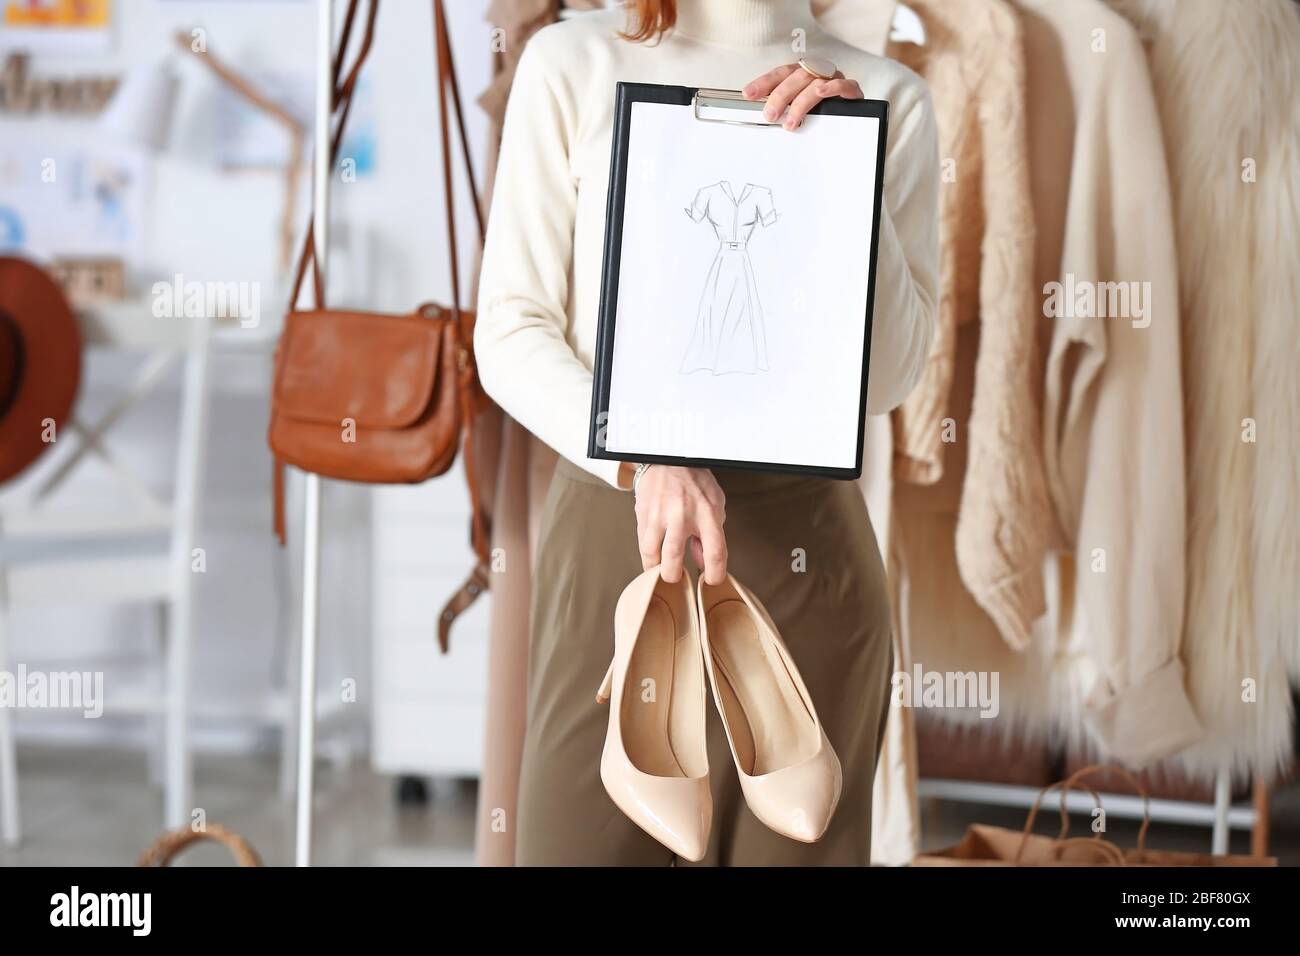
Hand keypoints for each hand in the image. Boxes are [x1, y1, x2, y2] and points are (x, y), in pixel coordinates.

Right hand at [634, 465, 727, 584]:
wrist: (668, 459)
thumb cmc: (694, 482)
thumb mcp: (714, 504)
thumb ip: (711, 535)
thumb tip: (702, 562)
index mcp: (707, 512)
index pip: (714, 552)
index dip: (715, 574)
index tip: (711, 580)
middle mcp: (682, 514)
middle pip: (674, 558)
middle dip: (675, 576)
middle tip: (678, 577)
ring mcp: (659, 514)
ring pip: (651, 554)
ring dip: (656, 568)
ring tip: (662, 569)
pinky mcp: (643, 514)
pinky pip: (642, 543)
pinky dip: (648, 555)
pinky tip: (654, 556)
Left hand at [742, 64, 863, 130]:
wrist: (854, 119)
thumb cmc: (823, 113)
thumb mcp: (799, 111)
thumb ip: (784, 109)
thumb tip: (766, 116)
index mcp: (803, 75)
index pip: (780, 73)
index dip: (764, 82)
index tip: (749, 93)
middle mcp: (817, 74)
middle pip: (796, 77)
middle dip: (780, 96)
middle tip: (770, 114)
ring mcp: (834, 79)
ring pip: (815, 82)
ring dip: (800, 102)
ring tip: (790, 121)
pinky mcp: (851, 89)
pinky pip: (842, 84)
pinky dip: (831, 88)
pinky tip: (821, 94)